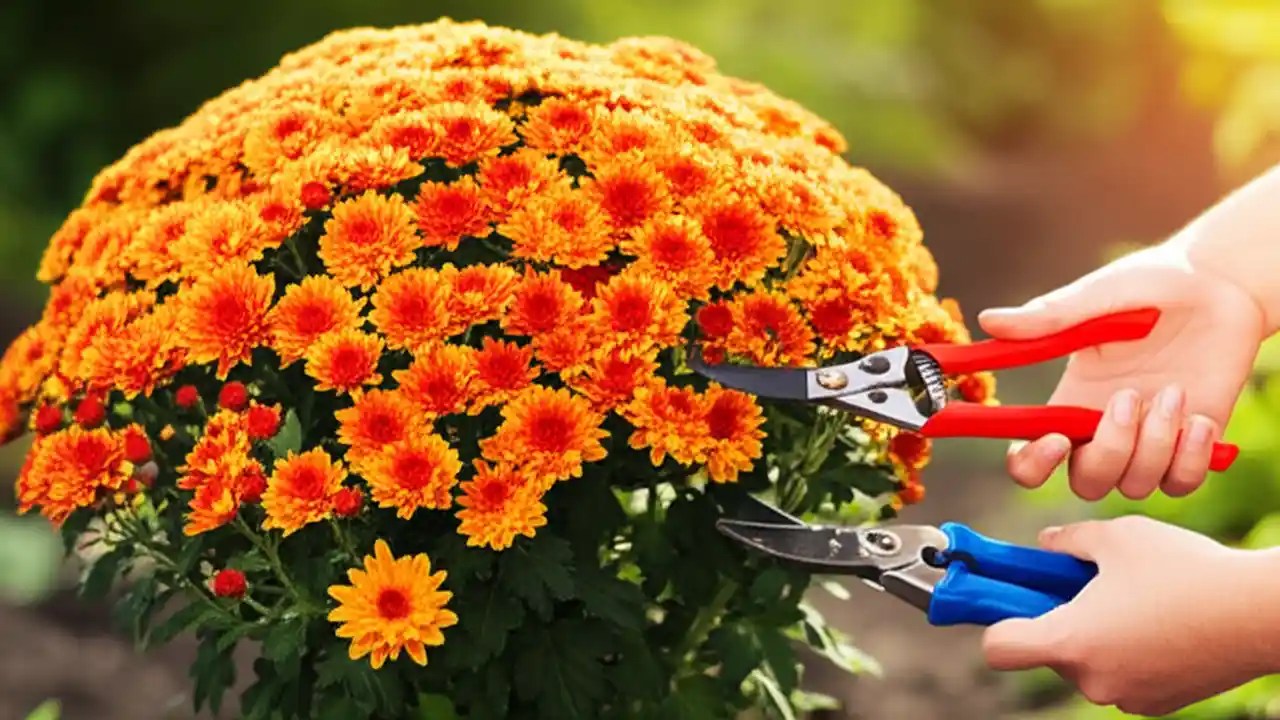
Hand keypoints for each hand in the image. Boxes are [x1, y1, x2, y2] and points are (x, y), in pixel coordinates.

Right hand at [979, 241, 1264, 499]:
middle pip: (1085, 483)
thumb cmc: (1153, 282)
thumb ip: (1048, 317)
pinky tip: (1198, 418)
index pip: (1032, 456)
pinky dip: (1190, 459)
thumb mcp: (1098, 298)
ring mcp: (1150, 439)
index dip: (1033, 464)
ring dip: (1154, 445)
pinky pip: (1181, 483)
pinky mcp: (1194, 443)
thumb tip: (988, 321)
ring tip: (1174, 392)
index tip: (1056, 439)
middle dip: (1108, 452)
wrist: (1224, 282)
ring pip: (1134, 485)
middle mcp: (1104, 427)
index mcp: (1072, 399)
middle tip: (1129, 398)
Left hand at [983, 516, 1279, 715]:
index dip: (995, 620)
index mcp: (1071, 641)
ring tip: (1130, 597)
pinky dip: (1127, 650)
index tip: (1005, 598)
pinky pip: (1122, 673)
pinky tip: (1158, 619)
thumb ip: (1067, 542)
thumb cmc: (1184, 569)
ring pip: (1088, 661)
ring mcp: (1128, 697)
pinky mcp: (1159, 703)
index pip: (999, 648)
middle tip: (1080, 583)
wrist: (1260, 612)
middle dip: (1057, 617)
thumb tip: (1046, 544)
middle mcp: (1093, 680)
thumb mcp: (1116, 537)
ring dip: (1096, 633)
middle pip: (1047, 650)